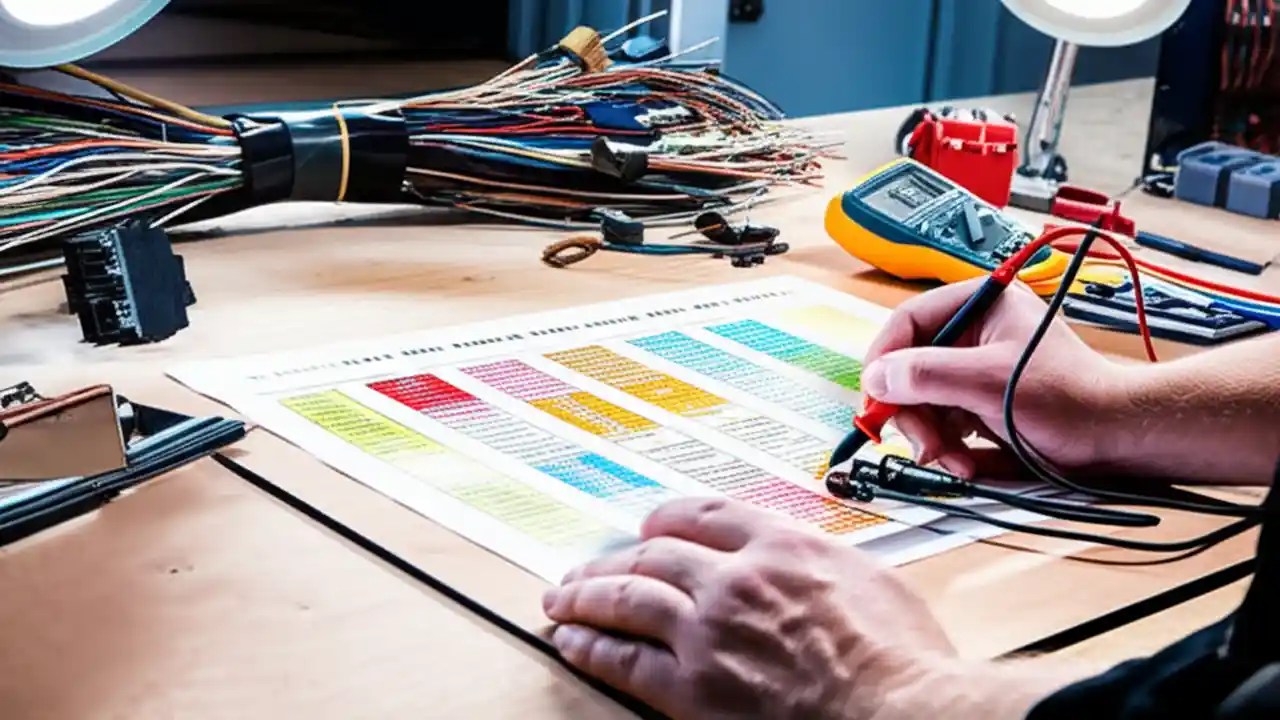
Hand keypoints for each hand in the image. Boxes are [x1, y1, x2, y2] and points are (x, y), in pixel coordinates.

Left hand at [543, 497, 958, 719]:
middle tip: (588, 565)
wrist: (902, 715)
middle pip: (653, 553)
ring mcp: (708, 632)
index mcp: (782, 545)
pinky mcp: (692, 689)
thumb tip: (807, 561)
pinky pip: (624, 660)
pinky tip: (575, 643)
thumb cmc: (902, 662)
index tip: (651, 526)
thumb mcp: (871, 580)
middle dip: (614, 558)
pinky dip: (592, 647)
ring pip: (627, 598)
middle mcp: (735, 579)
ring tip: (563, 598)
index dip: (667, 519)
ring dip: (587, 595)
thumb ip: (821, 561)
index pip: (705, 514)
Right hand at [862, 278, 1129, 478]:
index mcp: (980, 306)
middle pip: (910, 368)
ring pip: (923, 401)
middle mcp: (974, 334)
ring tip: (954, 460)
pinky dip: (947, 446)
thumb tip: (876, 378)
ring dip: (931, 436)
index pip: (908, 322)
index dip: (885, 360)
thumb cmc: (1073, 400)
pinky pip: (943, 422)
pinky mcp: (981, 402)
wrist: (1115, 439)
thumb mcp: (990, 382)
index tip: (875, 396)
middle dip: (913, 412)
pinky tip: (966, 461)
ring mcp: (976, 370)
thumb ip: (928, 375)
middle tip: (922, 443)